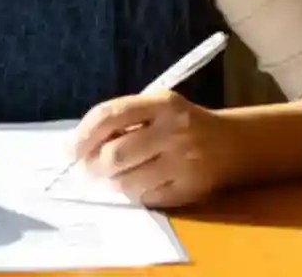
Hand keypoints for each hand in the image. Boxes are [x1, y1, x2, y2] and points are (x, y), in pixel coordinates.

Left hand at [74, 92, 238, 207]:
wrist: (233, 144)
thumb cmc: (182, 123)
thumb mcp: (157, 108)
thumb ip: (122, 120)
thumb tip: (75, 147)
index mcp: (162, 103)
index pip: (110, 115)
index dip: (84, 135)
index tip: (69, 150)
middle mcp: (174, 130)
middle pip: (115, 155)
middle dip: (94, 165)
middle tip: (90, 169)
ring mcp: (184, 162)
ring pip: (128, 182)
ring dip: (114, 182)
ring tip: (116, 177)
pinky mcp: (190, 188)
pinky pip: (147, 198)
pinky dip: (135, 194)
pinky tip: (140, 184)